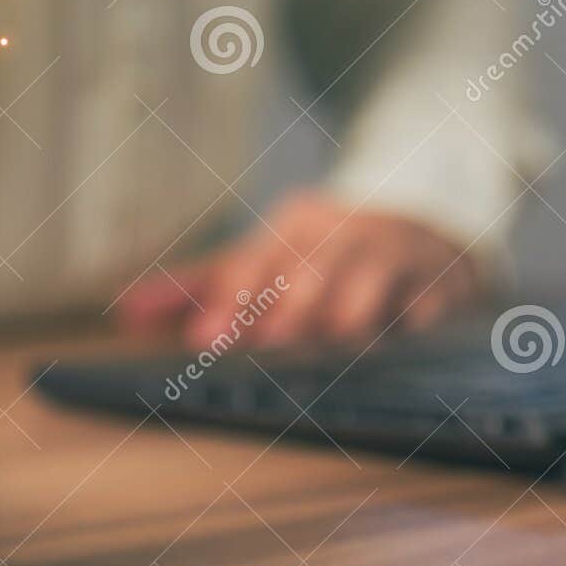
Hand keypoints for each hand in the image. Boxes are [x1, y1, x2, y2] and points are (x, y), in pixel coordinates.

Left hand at [120, 190, 481, 349]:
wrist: (419, 222)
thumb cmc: (317, 256)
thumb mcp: (256, 261)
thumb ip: (192, 289)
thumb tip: (124, 315)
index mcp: (290, 227)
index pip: (253, 263)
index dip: (228, 301)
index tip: (202, 340)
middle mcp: (339, 234)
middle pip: (308, 269)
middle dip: (286, 307)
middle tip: (263, 343)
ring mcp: (393, 254)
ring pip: (367, 281)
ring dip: (348, 311)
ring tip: (331, 338)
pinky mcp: (441, 280)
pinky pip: (429, 298)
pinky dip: (416, 316)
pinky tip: (404, 334)